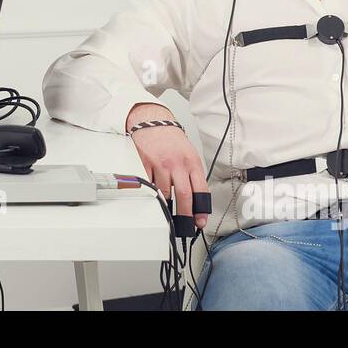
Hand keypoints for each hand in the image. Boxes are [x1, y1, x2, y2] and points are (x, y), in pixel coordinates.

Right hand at [126, 103, 209, 229]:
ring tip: (168, 211)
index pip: (200, 189)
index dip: (201, 209)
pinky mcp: (146, 164)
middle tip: (185, 225)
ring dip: (167, 205)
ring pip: (164, 193)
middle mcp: (177, 163)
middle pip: (183, 194)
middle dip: (185, 214)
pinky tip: (154, 195)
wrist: (154, 122)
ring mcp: (161, 164)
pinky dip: (152, 193)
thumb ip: (194, 176)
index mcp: (192, 162)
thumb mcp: (190, 155)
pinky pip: (149, 185)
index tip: (199, 222)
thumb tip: (197, 200)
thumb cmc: (172, 140)